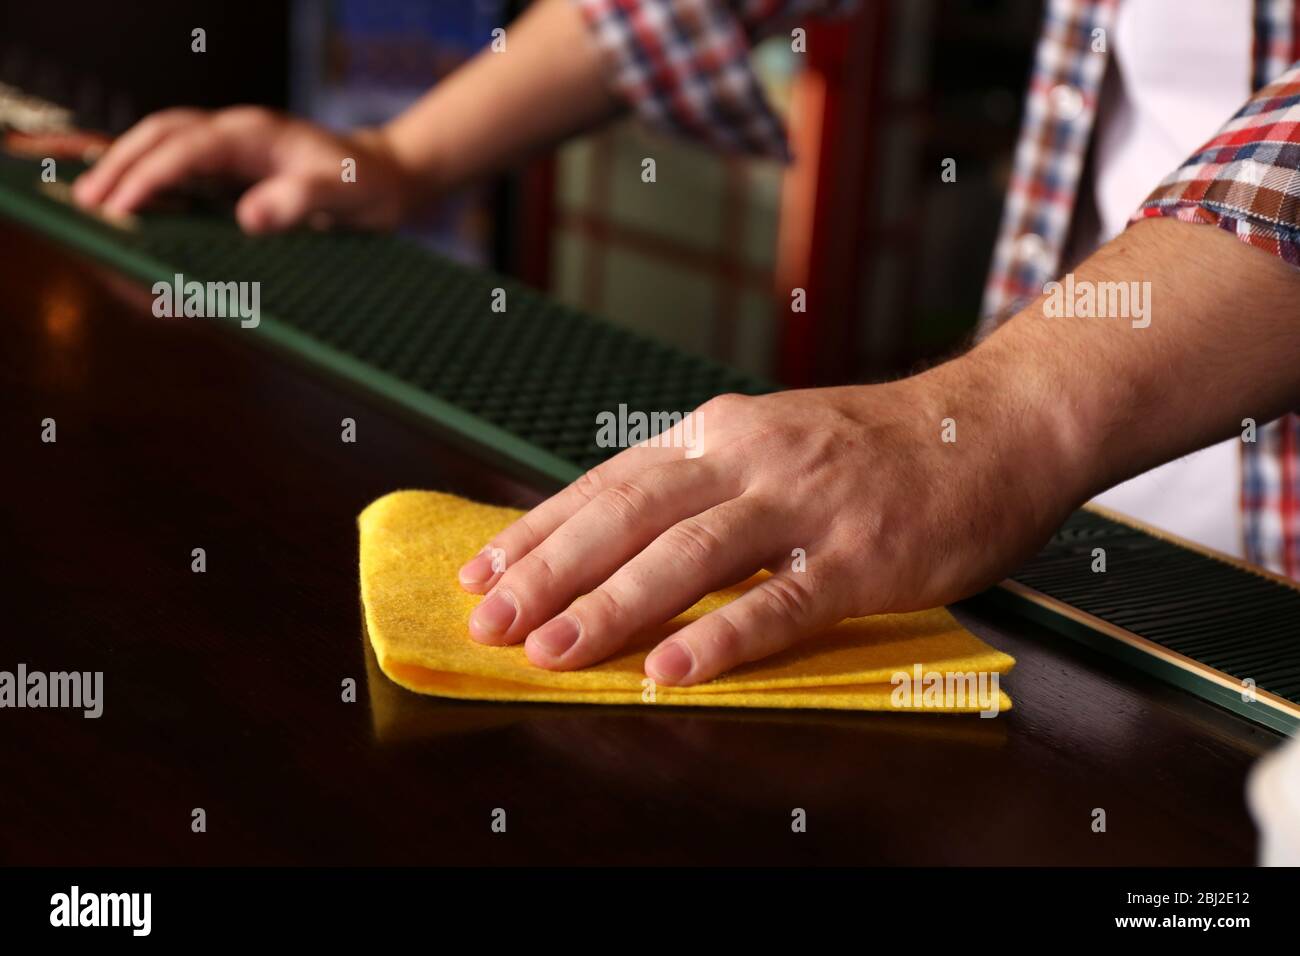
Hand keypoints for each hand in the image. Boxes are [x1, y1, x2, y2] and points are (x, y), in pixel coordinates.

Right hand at [71, 106, 419, 232]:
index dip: (149, 176)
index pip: (187, 148)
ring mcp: (233, 151)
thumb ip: (300, 202)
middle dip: (121, 166)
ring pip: (165, 148)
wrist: (388, 179)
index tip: (120, 206)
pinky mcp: (235, 171)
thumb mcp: (343, 195)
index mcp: (255, 134)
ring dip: (129, 171)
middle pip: (161, 136)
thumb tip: (249, 218)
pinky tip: (136, 212)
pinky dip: (153, 186)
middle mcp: (236, 135)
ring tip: (95, 206)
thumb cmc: (367, 186)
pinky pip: (183, 171)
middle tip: (87, 204)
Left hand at [457, 368, 1084, 685]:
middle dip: (550, 571)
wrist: (993, 424)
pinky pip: (783, 602)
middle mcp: (751, 457)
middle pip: (630, 515)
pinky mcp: (864, 554)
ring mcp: (808, 504)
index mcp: (721, 433)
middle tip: (490, 620)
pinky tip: (672, 670)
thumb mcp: (773, 440)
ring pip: (690, 554)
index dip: (539, 529)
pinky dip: (722, 637)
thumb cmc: (876, 446)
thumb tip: (614, 531)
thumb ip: (701, 481)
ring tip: (554, 650)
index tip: (481, 572)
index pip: (609, 484)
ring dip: (613, 604)